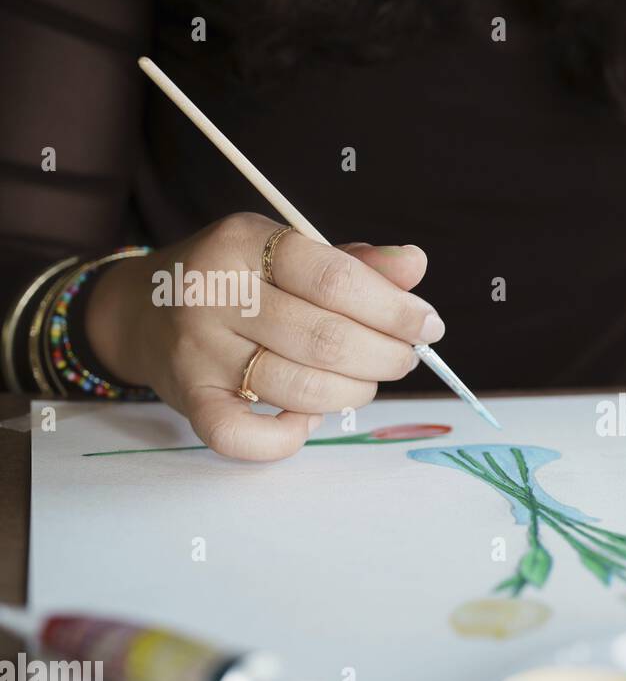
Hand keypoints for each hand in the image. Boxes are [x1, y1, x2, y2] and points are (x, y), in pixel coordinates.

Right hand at [86, 212, 442, 460]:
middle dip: (386, 355)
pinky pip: (243, 436)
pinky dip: (288, 437)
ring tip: (363, 381)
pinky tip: (306, 419)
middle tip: (403, 358)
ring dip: (353, 393)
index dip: (396, 309)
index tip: (427, 325)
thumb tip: (415, 265)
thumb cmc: (240, 282)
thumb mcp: (289, 253)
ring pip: (301, 387)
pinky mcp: (188, 397)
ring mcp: (198, 349)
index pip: (337, 278)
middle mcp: (216, 292)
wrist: (143, 310)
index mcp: (246, 243)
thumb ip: (355, 262)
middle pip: (328, 338)